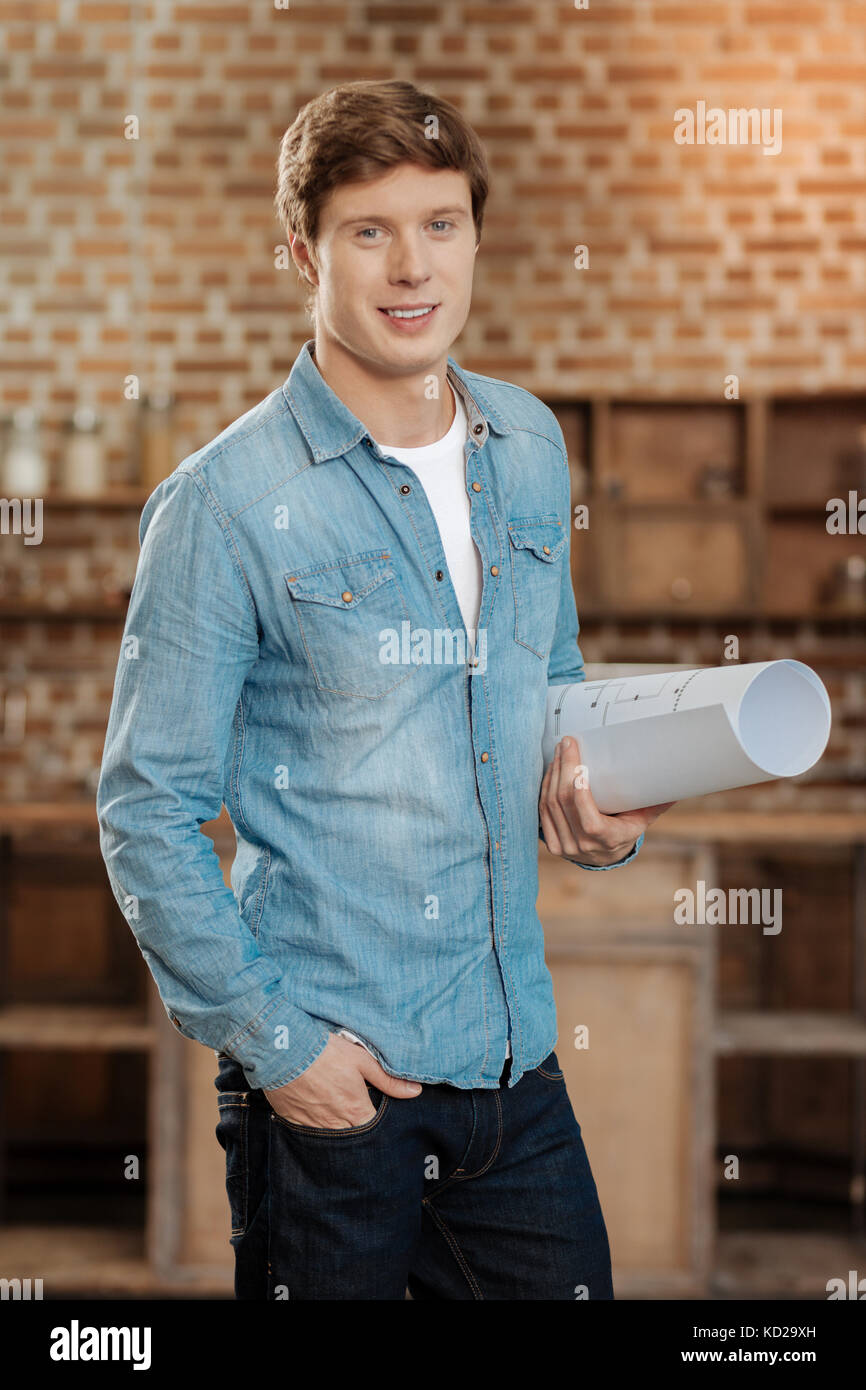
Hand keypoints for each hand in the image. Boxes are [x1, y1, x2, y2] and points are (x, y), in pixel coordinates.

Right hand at [263, 1033, 421, 1128]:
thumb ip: (388, 1079)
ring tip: (335, 1113)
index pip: (373, 1130)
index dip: (376, 1125)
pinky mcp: (294, 1122)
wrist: (284, 1050)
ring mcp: (313, 1125)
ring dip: (335, 1129)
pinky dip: (314, 1126)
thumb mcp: (361, 1059)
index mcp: (355, 1110)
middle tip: (354, 1116)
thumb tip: (415, 1092)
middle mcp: (335, 1124)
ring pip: (330, 1138)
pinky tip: (315, 1113)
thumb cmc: (324, 1052)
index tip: (375, 1117)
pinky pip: (308, 1133)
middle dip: (356, 1131)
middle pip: (352, 1137)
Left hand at [539, 735, 676, 866]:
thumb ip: (656, 802)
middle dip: (564, 769)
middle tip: (567, 743)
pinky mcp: (551, 842)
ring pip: (551, 804)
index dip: (580, 793)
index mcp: (606, 840)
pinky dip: (545, 787)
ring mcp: (564, 846)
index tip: (581, 765)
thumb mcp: (641, 819)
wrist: (604, 856)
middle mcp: (582, 846)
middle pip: (565, 804)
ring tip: (560, 750)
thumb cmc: (625, 830)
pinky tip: (551, 769)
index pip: (589, 820)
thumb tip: (679, 783)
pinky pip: (542, 810)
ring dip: (553, 774)